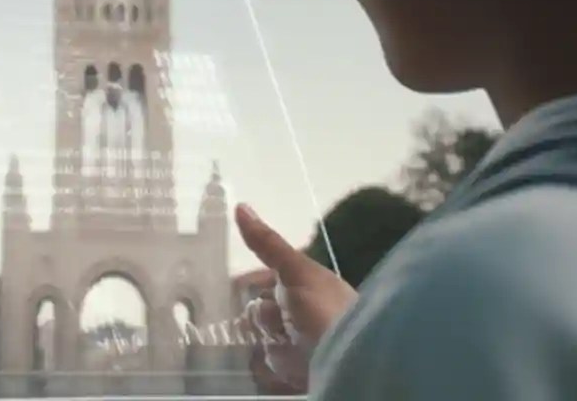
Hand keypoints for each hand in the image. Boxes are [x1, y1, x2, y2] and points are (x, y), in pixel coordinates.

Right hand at [236, 203, 357, 390]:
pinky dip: (265, 363)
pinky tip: (274, 357)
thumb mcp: (297, 271)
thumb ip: (268, 244)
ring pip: (260, 336)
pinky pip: (264, 364)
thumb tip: (240, 206)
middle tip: (260, 316)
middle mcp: (301, 313)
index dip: (250, 280)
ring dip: (262, 338)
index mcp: (307, 286)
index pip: (269, 278)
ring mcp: (294, 343)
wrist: (345, 363)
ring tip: (274, 340)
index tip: (231, 284)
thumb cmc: (323, 310)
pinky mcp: (289, 370)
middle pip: (261, 308)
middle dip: (256, 314)